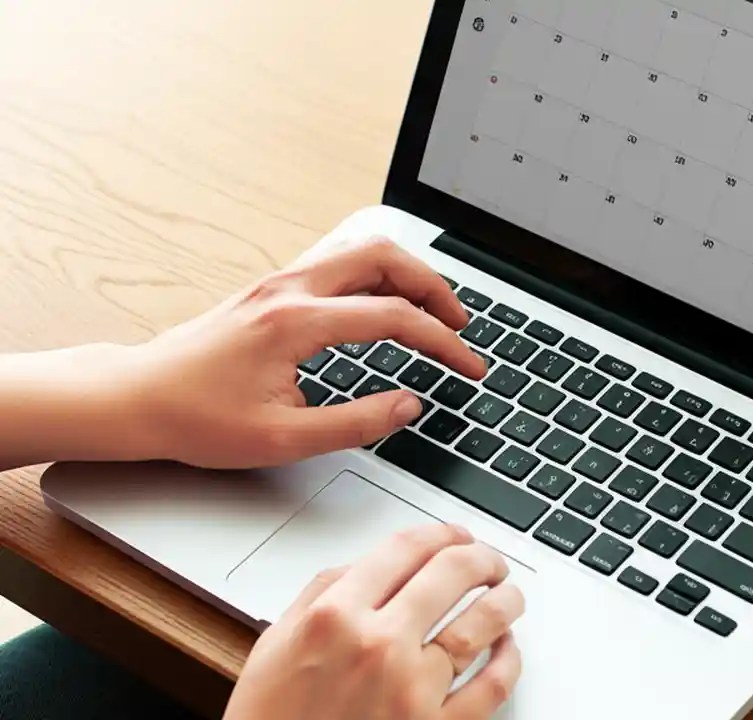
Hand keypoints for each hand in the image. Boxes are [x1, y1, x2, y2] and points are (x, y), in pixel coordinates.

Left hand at [121, 236, 484, 467]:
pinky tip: (386, 305)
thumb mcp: (283, 440)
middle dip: (434, 286)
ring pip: (361, 251)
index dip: (443, 342)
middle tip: (460, 324)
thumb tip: (409, 406)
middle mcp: (289, 289)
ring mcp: (279, 283)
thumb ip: (356, 423)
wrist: (136, 398)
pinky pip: (339, 263)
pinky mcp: (272, 290)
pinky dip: (377, 277)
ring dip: (406, 275)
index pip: (393, 316)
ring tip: (433, 312)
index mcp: (296, 323)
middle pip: (383, 256)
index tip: (469, 366)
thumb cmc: (197, 419)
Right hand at [224, 524, 523, 719]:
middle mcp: (378, 647)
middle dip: (481, 558)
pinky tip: (506, 647)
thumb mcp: (276, 646)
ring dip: (506, 600)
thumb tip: (368, 563)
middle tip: (488, 562)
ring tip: (508, 595)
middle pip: (452, 573)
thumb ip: (322, 593)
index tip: (454, 536)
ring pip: (484, 623)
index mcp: (335, 617)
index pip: (406, 548)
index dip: (441, 532)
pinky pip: (492, 686)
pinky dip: (509, 659)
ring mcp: (412, 690)